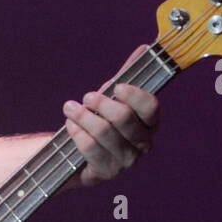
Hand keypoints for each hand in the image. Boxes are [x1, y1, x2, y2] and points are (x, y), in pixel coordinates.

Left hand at [62, 44, 160, 186]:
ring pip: (104, 132)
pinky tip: (70, 126)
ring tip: (70, 108)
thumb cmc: (101, 121)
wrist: (79, 153)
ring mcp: (126, 161)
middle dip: (101, 103)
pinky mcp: (107, 172)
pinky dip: (77, 133)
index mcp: (150, 124)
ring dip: (83, 116)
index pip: (151, 108)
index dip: (134, 95)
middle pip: (124, 118)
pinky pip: (90, 148)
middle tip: (87, 96)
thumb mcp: (112, 97)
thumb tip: (143, 48)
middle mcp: (143, 144)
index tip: (117, 86)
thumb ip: (127, 75)